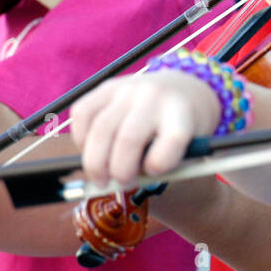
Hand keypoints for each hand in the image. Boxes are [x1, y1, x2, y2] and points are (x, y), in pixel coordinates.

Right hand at [71, 70, 221, 184]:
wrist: (181, 88)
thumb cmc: (182, 127)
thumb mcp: (189, 146)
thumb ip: (163, 167)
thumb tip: (123, 182)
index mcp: (182, 112)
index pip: (173, 138)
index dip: (159, 164)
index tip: (153, 172)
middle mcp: (155, 96)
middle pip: (129, 139)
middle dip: (120, 171)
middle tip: (122, 183)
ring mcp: (129, 88)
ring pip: (100, 129)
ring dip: (95, 163)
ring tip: (102, 177)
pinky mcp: (107, 86)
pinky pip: (82, 113)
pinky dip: (81, 138)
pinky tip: (91, 149)